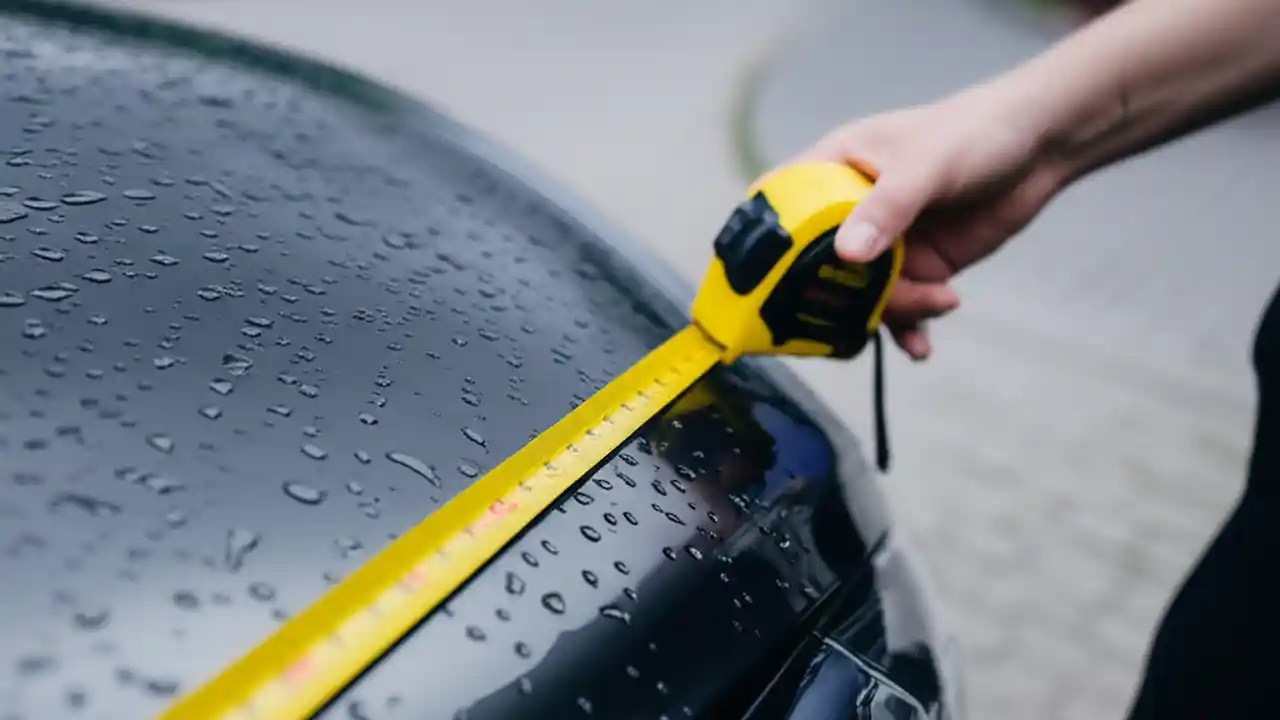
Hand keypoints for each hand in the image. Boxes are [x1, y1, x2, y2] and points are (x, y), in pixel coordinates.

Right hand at [785, 86, 1070, 359]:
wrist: (1039, 148)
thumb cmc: (975, 132)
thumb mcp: (927, 166)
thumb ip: (886, 209)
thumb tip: (847, 255)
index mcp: (834, 169)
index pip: (782, 207)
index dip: (768, 246)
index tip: (766, 285)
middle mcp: (850, 211)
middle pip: (818, 267)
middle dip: (839, 297)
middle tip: (867, 314)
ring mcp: (883, 243)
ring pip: (863, 294)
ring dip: (895, 311)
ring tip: (939, 299)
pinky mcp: (917, 267)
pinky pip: (900, 309)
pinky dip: (909, 330)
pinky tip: (920, 347)